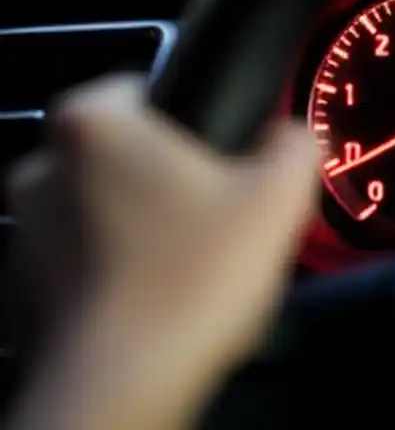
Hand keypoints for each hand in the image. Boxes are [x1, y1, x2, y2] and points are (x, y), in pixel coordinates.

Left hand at [4, 75, 317, 429]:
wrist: (127, 382)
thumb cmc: (197, 274)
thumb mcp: (279, 196)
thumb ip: (294, 144)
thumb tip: (292, 136)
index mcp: (92, 122)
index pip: (139, 85)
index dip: (189, 117)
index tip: (222, 155)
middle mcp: (41, 167)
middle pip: (118, 153)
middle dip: (161, 176)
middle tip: (217, 213)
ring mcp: (22, 233)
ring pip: (98, 210)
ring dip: (137, 227)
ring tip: (192, 265)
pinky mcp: (22, 291)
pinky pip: (82, 265)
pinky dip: (116, 274)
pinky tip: (160, 300)